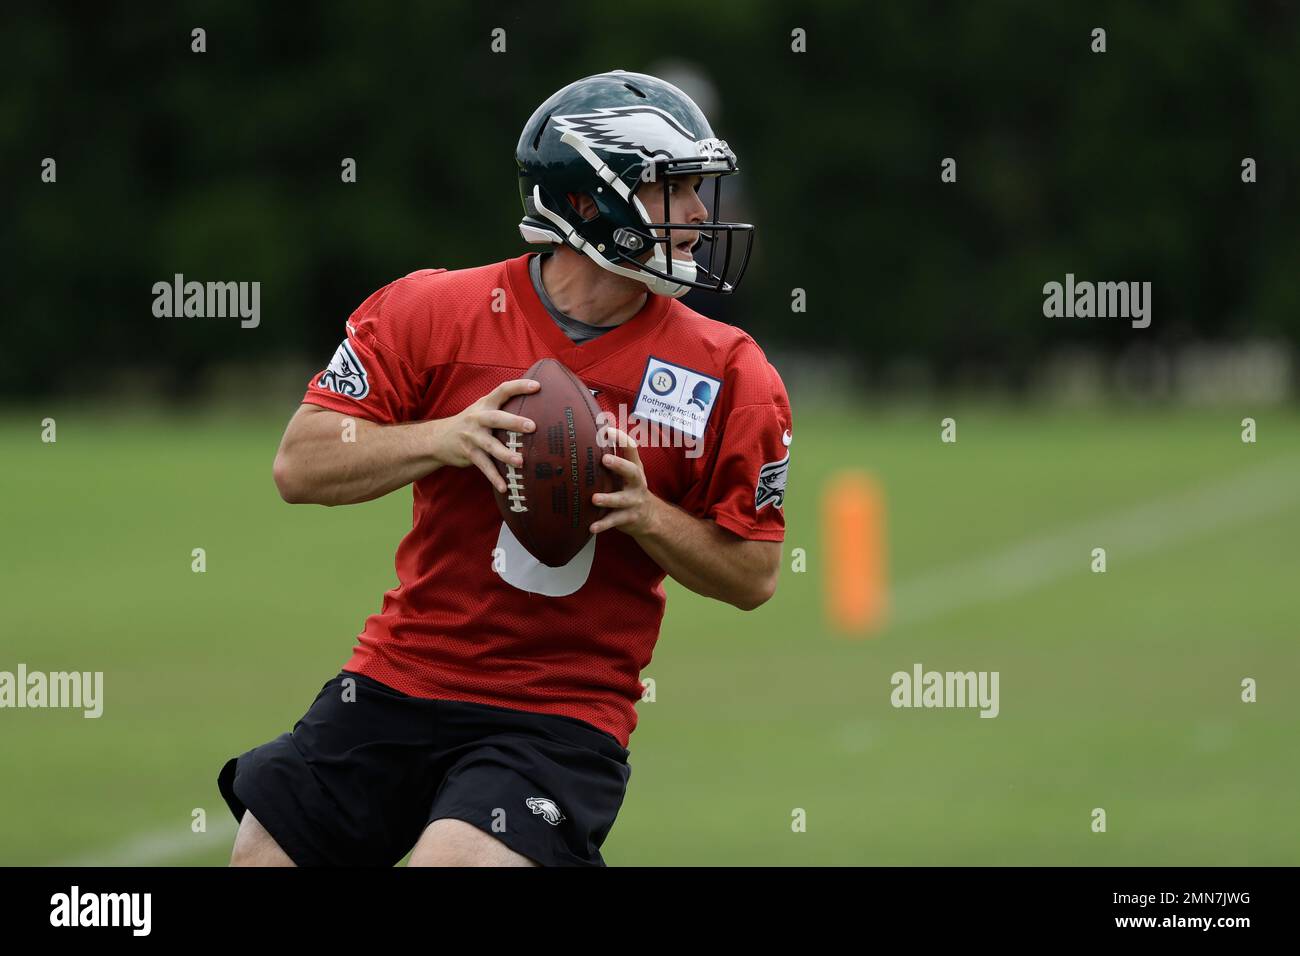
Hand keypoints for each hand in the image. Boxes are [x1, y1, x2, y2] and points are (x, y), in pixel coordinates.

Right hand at [430, 378, 538, 492]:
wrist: (438, 438)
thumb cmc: (472, 422)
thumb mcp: (483, 409)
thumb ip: (503, 406)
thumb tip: (536, 406)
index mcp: (485, 404)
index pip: (503, 390)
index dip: (519, 386)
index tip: (537, 386)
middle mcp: (478, 418)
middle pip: (497, 418)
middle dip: (514, 422)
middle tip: (532, 427)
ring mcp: (472, 437)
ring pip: (491, 446)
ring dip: (506, 454)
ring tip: (521, 462)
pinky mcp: (469, 453)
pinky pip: (484, 466)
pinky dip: (494, 477)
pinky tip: (504, 487)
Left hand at [590, 426, 662, 537]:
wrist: (649, 517)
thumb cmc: (630, 488)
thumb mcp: (627, 472)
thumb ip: (614, 456)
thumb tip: (594, 431)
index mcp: (634, 468)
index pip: (631, 448)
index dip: (621, 438)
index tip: (607, 429)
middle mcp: (636, 483)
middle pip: (631, 471)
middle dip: (619, 465)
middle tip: (604, 459)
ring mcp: (633, 501)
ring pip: (621, 500)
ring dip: (608, 499)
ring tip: (594, 499)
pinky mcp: (628, 518)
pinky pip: (614, 521)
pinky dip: (602, 525)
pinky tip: (591, 527)